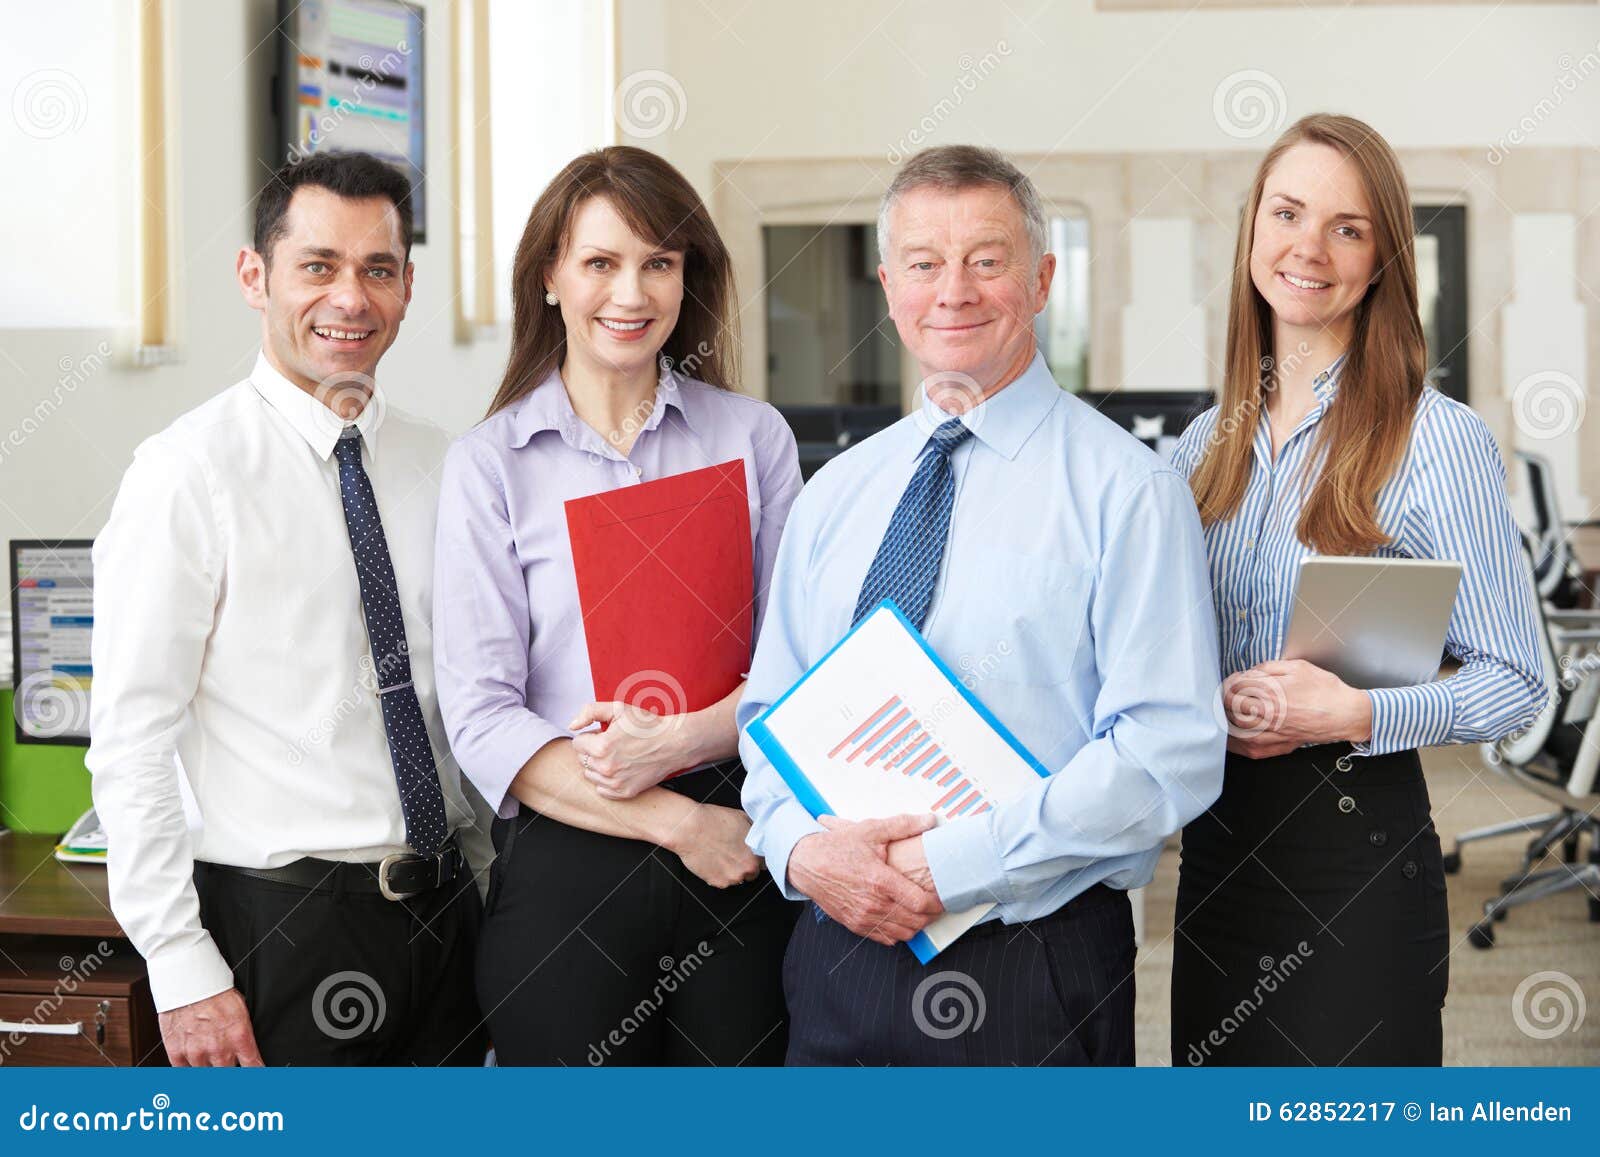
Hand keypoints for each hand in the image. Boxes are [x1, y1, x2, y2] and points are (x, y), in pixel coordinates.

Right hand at [158, 988, 262, 1066]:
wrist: (187, 981)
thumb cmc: (215, 990)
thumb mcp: (240, 1009)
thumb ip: (242, 1033)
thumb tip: (246, 1048)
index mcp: (239, 1037)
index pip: (253, 1066)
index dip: (255, 1074)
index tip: (255, 1076)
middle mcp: (219, 1049)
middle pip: (228, 1075)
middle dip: (229, 1071)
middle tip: (226, 1066)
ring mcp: (197, 1053)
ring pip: (205, 1075)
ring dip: (209, 1069)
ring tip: (208, 1059)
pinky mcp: (177, 1053)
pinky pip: (184, 1072)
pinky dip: (190, 1069)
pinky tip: (193, 1062)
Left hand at [569, 701, 687, 799]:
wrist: (675, 743)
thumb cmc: (648, 725)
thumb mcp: (619, 708)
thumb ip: (590, 712)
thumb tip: (572, 726)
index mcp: (602, 747)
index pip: (577, 744)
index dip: (590, 736)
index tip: (605, 733)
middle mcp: (606, 768)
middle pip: (583, 760)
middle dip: (592, 750)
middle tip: (612, 743)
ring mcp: (616, 783)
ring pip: (590, 775)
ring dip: (598, 765)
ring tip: (617, 755)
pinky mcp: (625, 793)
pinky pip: (602, 789)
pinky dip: (607, 780)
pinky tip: (620, 768)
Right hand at [670, 803, 762, 888]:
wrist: (690, 828)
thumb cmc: (714, 820)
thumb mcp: (742, 817)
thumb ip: (755, 832)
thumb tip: (759, 835)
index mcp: (756, 853)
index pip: (765, 862)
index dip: (756, 856)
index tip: (750, 853)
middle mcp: (747, 868)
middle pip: (752, 872)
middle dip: (745, 864)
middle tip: (733, 853)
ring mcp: (732, 877)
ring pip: (737, 877)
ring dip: (732, 870)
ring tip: (721, 855)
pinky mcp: (717, 882)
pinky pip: (723, 881)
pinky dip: (719, 873)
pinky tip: (713, 860)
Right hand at [788, 814, 943, 944]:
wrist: (806, 864)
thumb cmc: (837, 847)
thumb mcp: (870, 830)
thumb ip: (903, 825)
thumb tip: (929, 819)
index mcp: (880, 881)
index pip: (919, 903)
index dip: (937, 903)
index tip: (942, 897)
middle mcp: (873, 903)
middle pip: (915, 922)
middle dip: (930, 915)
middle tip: (935, 904)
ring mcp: (863, 917)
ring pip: (902, 933)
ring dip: (916, 925)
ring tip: (920, 911)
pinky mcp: (855, 924)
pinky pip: (885, 938)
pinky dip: (898, 932)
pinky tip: (900, 918)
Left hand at [1223, 659, 1372, 758]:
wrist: (1346, 714)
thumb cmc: (1325, 690)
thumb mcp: (1297, 667)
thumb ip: (1268, 668)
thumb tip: (1249, 672)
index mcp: (1270, 691)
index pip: (1234, 688)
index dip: (1228, 682)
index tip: (1231, 681)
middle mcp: (1269, 714)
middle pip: (1230, 708)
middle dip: (1222, 699)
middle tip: (1223, 695)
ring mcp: (1273, 732)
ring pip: (1235, 729)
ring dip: (1223, 720)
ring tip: (1221, 712)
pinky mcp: (1279, 745)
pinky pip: (1249, 748)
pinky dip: (1234, 744)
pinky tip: (1228, 738)